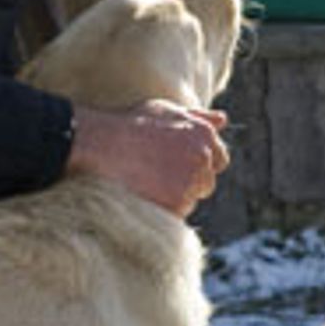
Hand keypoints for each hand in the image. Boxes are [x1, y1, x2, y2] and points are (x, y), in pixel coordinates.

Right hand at [65, 99, 230, 216]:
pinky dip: (163, 210)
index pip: (219, 161)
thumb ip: (198, 117)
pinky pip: (177, 214)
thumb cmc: (130, 124)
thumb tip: (222, 120)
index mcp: (204, 134)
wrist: (102, 144)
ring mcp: (191, 180)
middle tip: (157, 176)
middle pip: (206, 184)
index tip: (175, 166)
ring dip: (174, 198)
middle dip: (187, 183)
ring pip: (191, 200)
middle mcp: (203, 157)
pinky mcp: (177, 203)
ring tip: (147, 183)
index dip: (197, 165)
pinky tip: (145, 194)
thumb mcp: (166, 110)